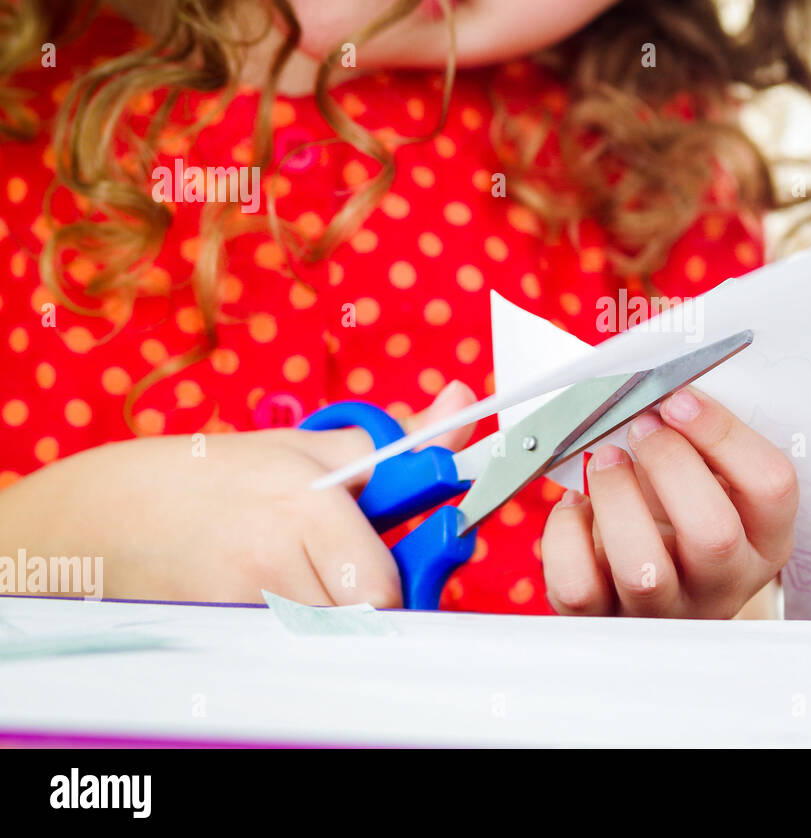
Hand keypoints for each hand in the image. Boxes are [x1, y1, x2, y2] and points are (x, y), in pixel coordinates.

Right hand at [0, 381, 476, 605]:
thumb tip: (463, 403)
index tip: (413, 560)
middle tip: (343, 564)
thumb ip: (398, 441)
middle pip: (362, 618)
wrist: (108, 514)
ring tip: (298, 571)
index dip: (404, 577)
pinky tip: (268, 591)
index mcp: (305, 505)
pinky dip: (293, 627)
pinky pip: (287, 645)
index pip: (388, 584)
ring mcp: (240, 605)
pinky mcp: (215, 634)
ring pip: (328, 634)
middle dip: (367, 595)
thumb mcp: (311, 447)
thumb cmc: (215, 476)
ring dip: (330, 611)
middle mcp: (272, 560)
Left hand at [541, 387, 796, 617]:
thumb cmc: (680, 511)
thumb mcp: (712, 479)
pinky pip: (579, 585)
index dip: (723, 433)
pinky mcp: (604, 620)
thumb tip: (660, 389)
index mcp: (765, 539)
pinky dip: (567, 533)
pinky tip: (578, 507)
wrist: (646, 580)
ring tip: (607, 460)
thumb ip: (701, 440)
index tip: (679, 398)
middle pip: (712, 533)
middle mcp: (724, 583)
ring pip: (643, 568)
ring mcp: (665, 612)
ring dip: (617, 495)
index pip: (771, 486)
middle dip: (669, 461)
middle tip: (642, 426)